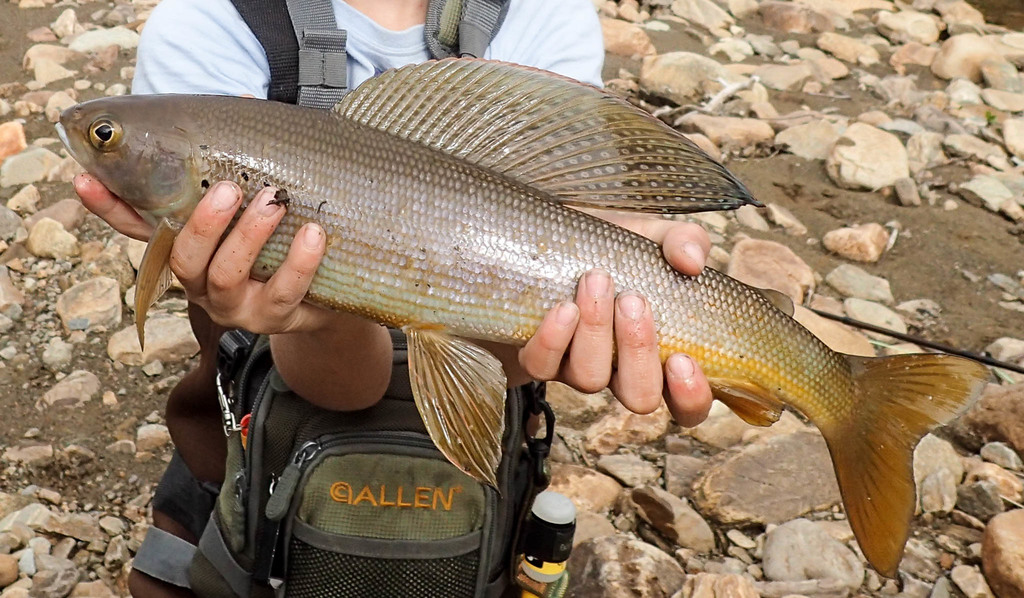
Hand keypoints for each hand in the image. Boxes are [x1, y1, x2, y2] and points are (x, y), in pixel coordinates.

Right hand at [75, 174, 333, 334]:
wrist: (332, 287)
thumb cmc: (284, 233)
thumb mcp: (261, 196)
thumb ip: (245, 157)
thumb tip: (244, 100)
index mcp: (189, 246)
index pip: (138, 228)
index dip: (110, 206)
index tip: (85, 178)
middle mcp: (203, 281)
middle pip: (183, 257)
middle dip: (203, 222)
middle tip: (228, 189)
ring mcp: (237, 304)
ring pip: (226, 276)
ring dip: (248, 237)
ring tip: (273, 202)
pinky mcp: (275, 318)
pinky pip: (283, 292)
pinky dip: (299, 262)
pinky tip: (313, 234)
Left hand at [518, 219, 713, 427]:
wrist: (546, 238)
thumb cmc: (610, 247)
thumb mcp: (652, 236)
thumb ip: (684, 241)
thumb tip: (691, 261)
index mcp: (657, 351)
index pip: (687, 404)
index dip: (690, 396)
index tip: (683, 359)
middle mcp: (618, 370)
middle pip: (639, 396)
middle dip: (639, 351)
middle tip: (634, 300)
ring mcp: (576, 368)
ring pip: (591, 379)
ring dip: (597, 331)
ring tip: (596, 279)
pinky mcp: (537, 357)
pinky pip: (543, 366)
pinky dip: (554, 340)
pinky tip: (563, 307)